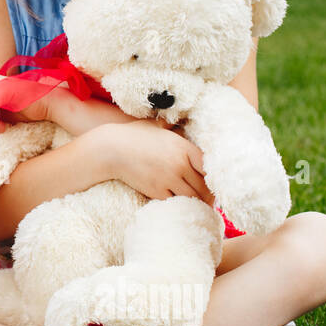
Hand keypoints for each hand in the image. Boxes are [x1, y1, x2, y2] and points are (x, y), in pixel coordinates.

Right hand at [94, 121, 214, 204]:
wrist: (111, 149)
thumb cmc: (133, 135)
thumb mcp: (156, 127)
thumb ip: (173, 127)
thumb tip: (183, 120)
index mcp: (183, 147)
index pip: (209, 166)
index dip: (214, 177)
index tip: (215, 182)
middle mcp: (179, 164)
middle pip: (204, 186)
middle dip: (208, 194)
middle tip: (210, 199)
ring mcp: (168, 179)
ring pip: (192, 197)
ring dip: (196, 202)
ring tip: (199, 205)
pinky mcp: (156, 191)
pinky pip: (175, 202)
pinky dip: (180, 204)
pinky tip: (181, 204)